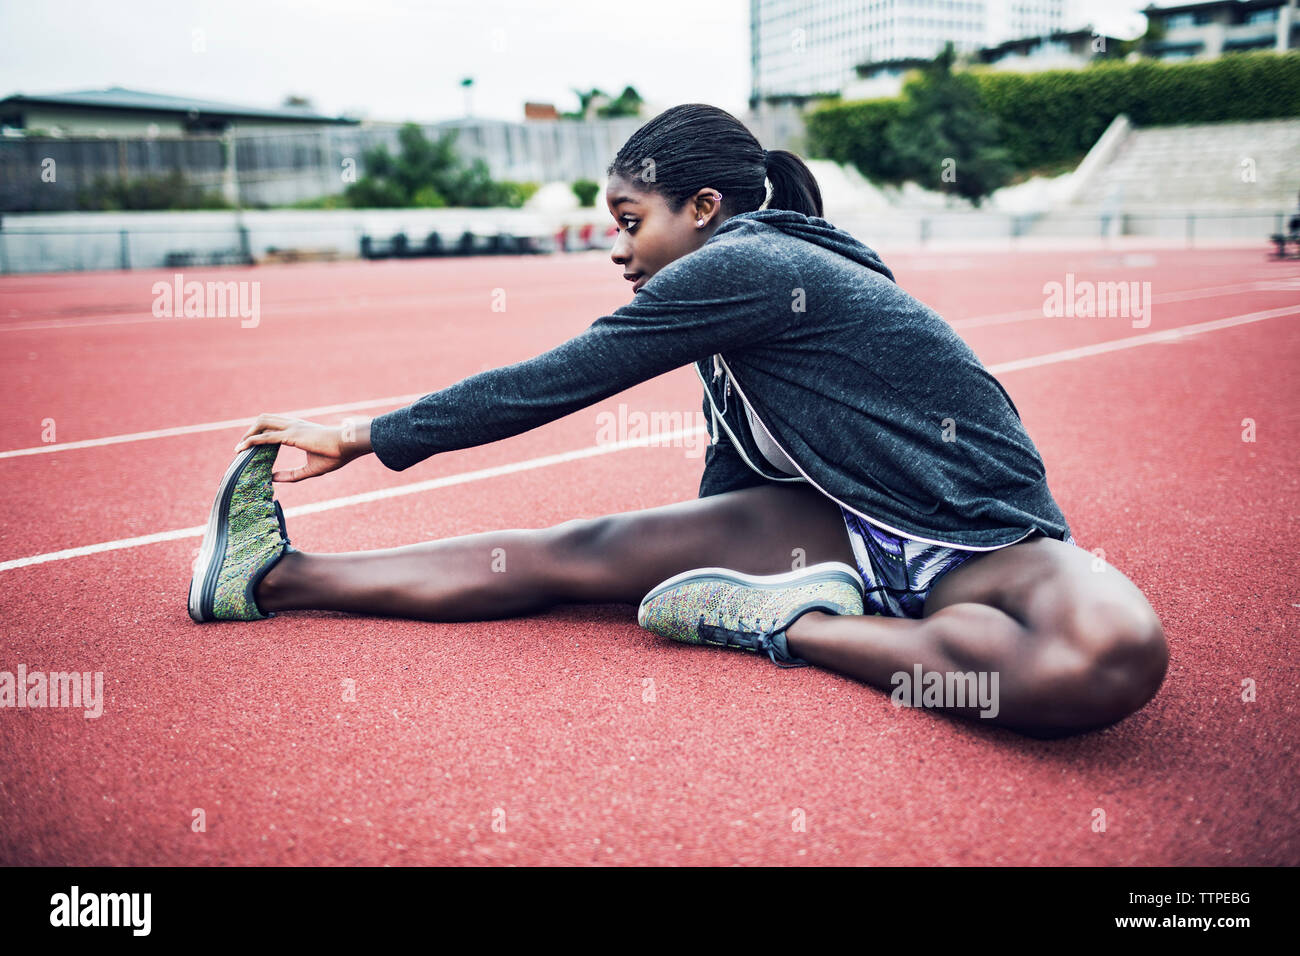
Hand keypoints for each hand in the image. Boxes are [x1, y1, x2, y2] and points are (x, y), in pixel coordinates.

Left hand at [232, 414, 371, 481]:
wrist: (348, 445)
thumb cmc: (335, 455)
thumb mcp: (310, 469)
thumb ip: (291, 475)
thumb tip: (272, 478)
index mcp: (299, 429)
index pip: (274, 426)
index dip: (261, 434)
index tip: (252, 447)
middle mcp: (293, 424)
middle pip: (264, 419)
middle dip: (251, 431)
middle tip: (242, 447)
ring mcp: (291, 427)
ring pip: (261, 422)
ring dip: (248, 433)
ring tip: (239, 448)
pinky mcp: (291, 435)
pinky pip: (265, 437)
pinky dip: (251, 441)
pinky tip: (243, 448)